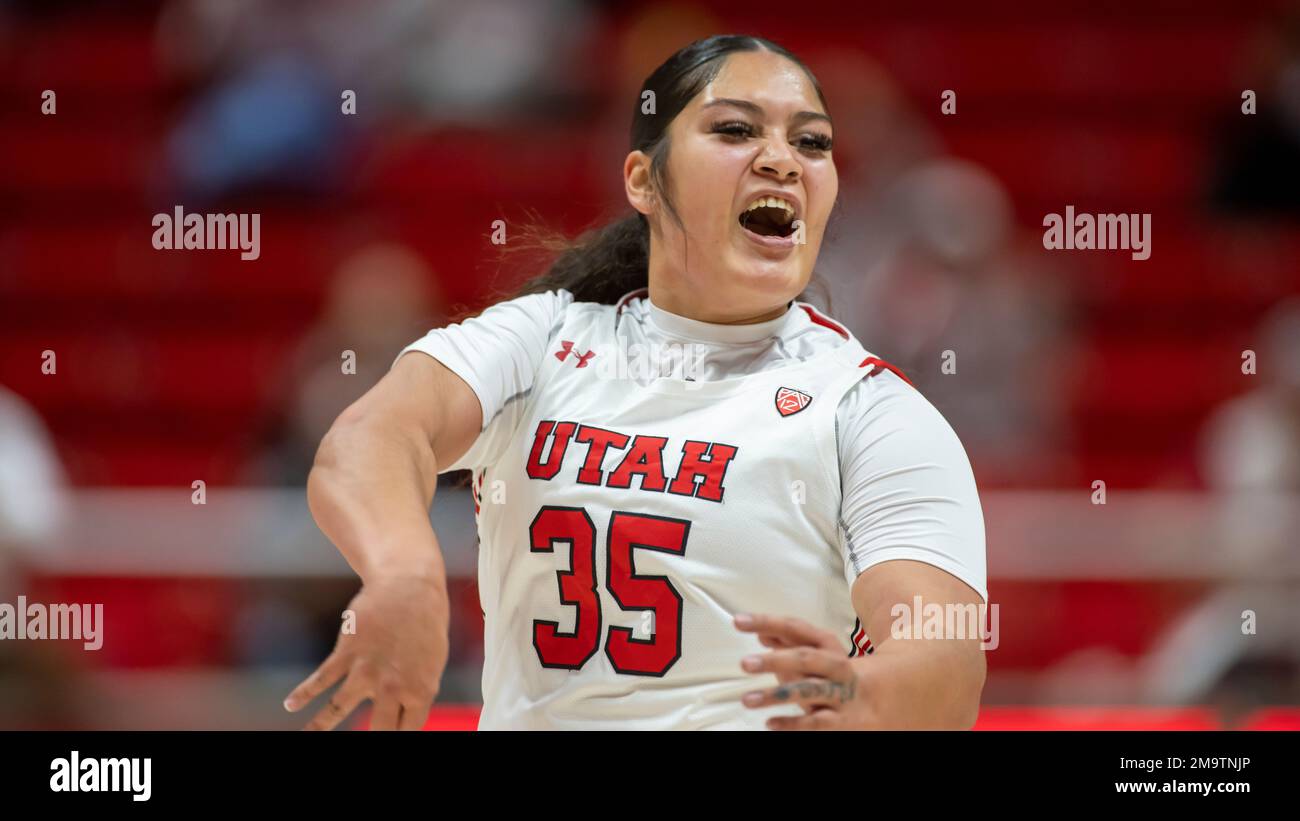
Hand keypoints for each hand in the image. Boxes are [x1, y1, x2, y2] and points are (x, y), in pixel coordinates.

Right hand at [284, 575, 449, 729]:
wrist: (409, 586)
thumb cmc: (426, 621)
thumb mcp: (433, 659)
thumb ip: (417, 686)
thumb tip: (402, 704)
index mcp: (421, 690)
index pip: (408, 728)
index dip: (400, 733)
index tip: (391, 732)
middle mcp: (393, 687)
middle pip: (380, 728)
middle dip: (374, 736)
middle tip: (365, 739)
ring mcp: (366, 670)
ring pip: (339, 707)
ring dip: (321, 725)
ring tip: (307, 737)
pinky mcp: (347, 652)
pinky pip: (322, 678)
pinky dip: (303, 693)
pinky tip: (291, 704)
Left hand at [734, 612, 873, 729]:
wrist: (886, 699)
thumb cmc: (838, 674)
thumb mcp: (816, 654)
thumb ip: (789, 644)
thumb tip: (760, 633)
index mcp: (827, 644)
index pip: (795, 628)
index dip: (767, 622)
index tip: (739, 621)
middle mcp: (836, 665)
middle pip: (805, 658)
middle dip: (775, 660)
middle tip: (745, 663)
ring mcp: (841, 693)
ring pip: (808, 691)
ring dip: (777, 695)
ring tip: (748, 699)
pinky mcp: (842, 721)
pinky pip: (815, 722)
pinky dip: (792, 724)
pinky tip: (770, 723)